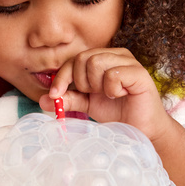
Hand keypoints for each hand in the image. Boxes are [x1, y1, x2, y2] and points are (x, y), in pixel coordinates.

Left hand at [38, 47, 172, 144]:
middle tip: (94, 94)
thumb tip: (43, 99)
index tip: (56, 95)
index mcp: (103, 58)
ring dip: (96, 85)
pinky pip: (113, 74)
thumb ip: (68, 99)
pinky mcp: (140, 73)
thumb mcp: (87, 105)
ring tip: (108, 94)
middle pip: (82, 58)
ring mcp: (129, 62)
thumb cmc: (117, 113)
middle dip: (81, 82)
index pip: (74, 59)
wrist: (141, 130)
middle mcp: (116, 55)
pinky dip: (111, 89)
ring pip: (95, 62)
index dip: (62, 77)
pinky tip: (120, 95)